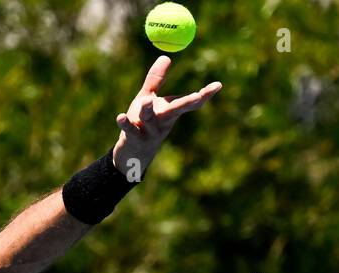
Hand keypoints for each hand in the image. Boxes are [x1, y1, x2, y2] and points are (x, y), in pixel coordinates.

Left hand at [112, 55, 220, 180]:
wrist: (133, 150)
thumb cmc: (144, 121)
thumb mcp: (150, 98)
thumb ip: (156, 79)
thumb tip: (165, 56)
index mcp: (170, 111)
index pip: (190, 103)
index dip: (205, 94)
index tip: (218, 85)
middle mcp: (163, 121)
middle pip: (176, 111)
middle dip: (187, 103)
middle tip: (197, 96)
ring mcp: (149, 131)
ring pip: (149, 119)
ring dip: (149, 110)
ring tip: (147, 101)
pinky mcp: (133, 137)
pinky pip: (129, 130)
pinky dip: (125, 123)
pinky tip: (120, 117)